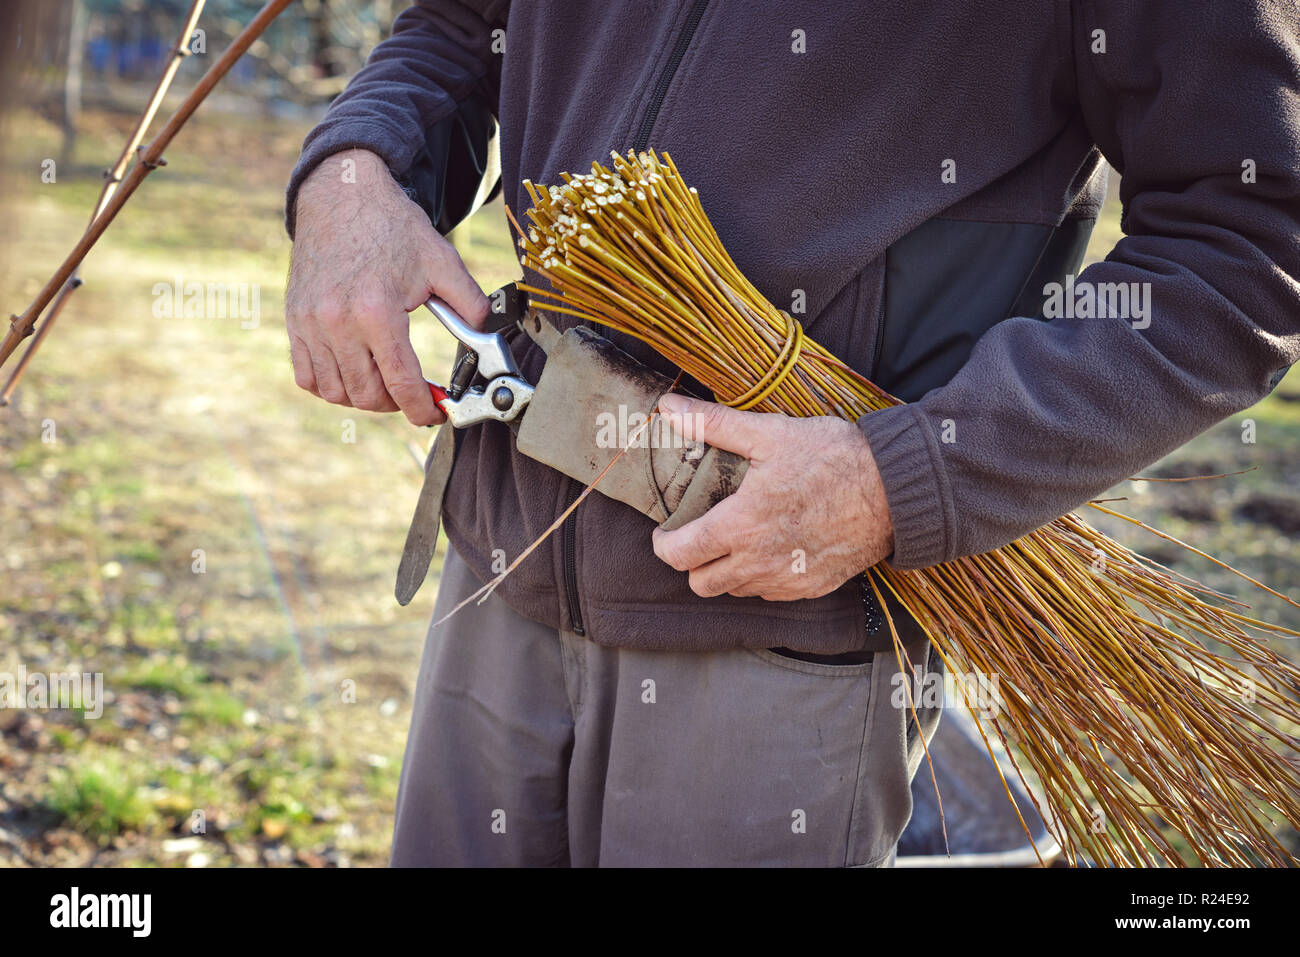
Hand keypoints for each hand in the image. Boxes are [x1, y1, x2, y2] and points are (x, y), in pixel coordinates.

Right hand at [285, 148, 489, 425]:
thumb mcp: (441, 261)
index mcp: (376, 311)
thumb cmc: (392, 227)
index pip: (400, 382)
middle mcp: (337, 322)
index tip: (435, 414)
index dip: (422, 408)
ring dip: (365, 397)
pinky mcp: (294, 321)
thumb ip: (471, 304)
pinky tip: (354, 373)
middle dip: (396, 404)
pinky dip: (331, 385)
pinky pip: (308, 376)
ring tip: (385, 384)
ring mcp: (310, 324)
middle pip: (367, 395)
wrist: (341, 195)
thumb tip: (490, 337)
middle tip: (414, 395)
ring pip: (336, 392)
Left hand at [651, 393, 893, 600]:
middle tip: (701, 535)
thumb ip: (713, 424)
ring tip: (738, 538)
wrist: (895, 490)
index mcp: (740, 526)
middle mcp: (758, 563)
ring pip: (735, 591)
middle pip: (701, 584)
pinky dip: (761, 577)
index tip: (668, 530)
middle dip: (693, 563)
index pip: (679, 555)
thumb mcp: (770, 434)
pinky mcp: (810, 588)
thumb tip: (668, 408)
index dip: (664, 544)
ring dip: (727, 571)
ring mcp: (786, 581)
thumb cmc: (834, 458)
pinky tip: (772, 547)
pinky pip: (770, 593)